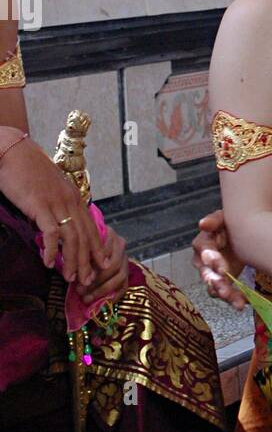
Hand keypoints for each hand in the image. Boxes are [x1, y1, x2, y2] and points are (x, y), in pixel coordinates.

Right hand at [0, 134, 107, 284]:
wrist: (12, 150)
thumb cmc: (26, 170)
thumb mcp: (48, 189)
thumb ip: (55, 207)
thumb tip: (53, 227)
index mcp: (74, 197)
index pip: (90, 228)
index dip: (97, 249)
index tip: (100, 266)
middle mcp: (70, 200)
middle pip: (85, 236)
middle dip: (88, 261)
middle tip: (88, 281)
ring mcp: (56, 202)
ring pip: (72, 238)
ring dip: (73, 260)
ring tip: (71, 278)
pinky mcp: (40, 205)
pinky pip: (51, 232)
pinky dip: (52, 249)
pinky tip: (49, 262)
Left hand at [75, 224, 127, 305]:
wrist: (91, 243)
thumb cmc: (82, 245)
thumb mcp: (79, 243)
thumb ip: (78, 254)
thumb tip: (71, 273)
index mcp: (109, 234)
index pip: (102, 252)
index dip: (89, 267)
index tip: (75, 279)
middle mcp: (120, 245)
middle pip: (112, 266)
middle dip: (95, 281)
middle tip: (80, 291)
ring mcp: (125, 259)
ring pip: (119, 277)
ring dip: (102, 290)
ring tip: (87, 298)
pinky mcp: (127, 271)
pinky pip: (124, 285)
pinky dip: (115, 296)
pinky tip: (103, 303)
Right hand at [193, 209, 246, 309]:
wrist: (240, 235)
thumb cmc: (227, 225)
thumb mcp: (223, 219)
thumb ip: (214, 220)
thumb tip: (203, 224)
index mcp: (203, 244)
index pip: (204, 253)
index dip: (213, 261)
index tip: (223, 269)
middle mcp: (203, 261)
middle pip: (207, 274)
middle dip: (217, 283)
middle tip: (226, 291)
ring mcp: (211, 274)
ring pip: (214, 287)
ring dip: (225, 295)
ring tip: (238, 303)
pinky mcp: (222, 282)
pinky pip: (224, 293)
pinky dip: (234, 298)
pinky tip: (244, 302)